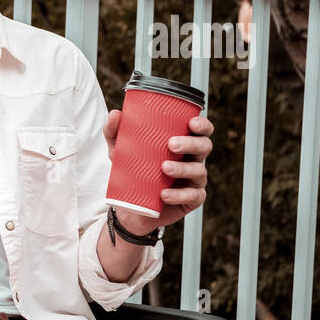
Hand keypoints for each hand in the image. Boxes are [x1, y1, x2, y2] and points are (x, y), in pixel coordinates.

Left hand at [104, 110, 213, 230]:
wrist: (131, 206)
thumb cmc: (132, 171)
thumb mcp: (120, 151)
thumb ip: (115, 132)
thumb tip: (114, 114)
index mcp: (183, 144)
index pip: (201, 131)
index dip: (202, 125)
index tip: (192, 123)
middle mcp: (193, 160)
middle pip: (205, 147)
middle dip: (191, 144)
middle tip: (172, 144)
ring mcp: (194, 180)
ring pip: (199, 171)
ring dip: (183, 168)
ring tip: (164, 168)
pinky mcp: (191, 199)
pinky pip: (192, 196)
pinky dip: (178, 195)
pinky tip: (164, 194)